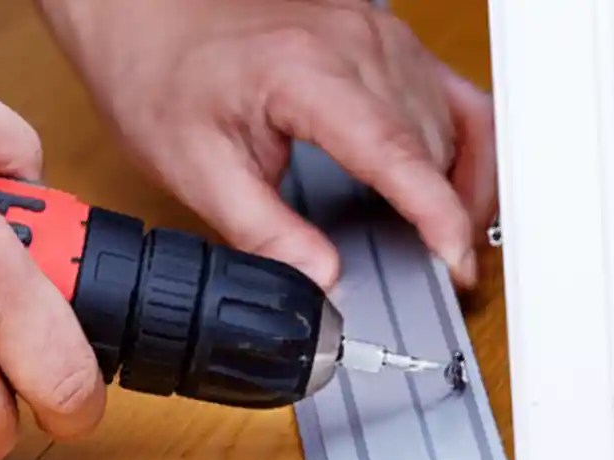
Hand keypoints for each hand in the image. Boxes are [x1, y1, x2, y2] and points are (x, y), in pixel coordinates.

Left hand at [39, 0, 496, 287]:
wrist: (151, 21)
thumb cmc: (163, 78)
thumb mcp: (198, 170)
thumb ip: (263, 232)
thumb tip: (321, 280)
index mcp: (306, 72)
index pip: (395, 150)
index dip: (436, 212)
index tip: (455, 260)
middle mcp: (355, 43)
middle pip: (433, 143)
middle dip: (445, 214)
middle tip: (434, 274)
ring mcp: (378, 35)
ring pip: (453, 121)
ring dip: (457, 183)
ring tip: (439, 239)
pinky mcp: (386, 39)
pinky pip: (452, 95)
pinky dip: (462, 145)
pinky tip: (451, 184)